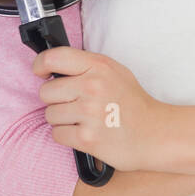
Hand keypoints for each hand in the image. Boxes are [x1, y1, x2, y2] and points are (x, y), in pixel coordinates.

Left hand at [33, 46, 165, 172]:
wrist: (154, 133)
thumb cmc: (134, 104)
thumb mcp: (116, 72)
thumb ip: (87, 66)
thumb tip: (53, 67)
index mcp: (99, 66)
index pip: (53, 58)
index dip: (40, 65)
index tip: (41, 73)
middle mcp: (92, 86)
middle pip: (46, 92)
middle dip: (56, 100)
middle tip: (76, 104)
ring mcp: (89, 112)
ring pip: (49, 115)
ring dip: (62, 120)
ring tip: (85, 120)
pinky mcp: (86, 137)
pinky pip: (57, 134)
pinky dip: (68, 136)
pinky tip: (85, 132)